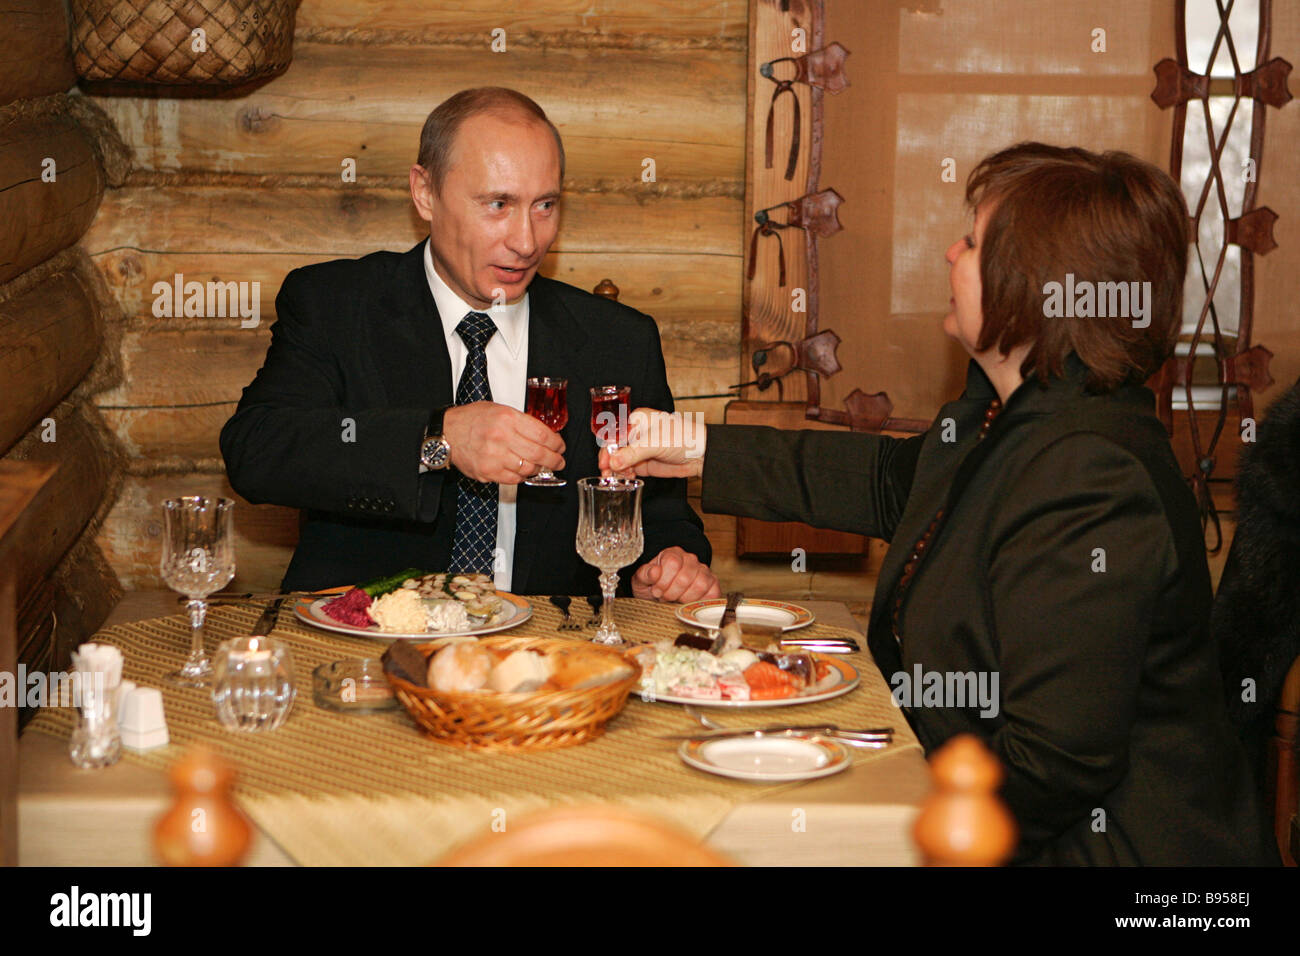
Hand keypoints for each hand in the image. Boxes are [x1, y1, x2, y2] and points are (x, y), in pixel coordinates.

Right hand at [443, 402, 564, 483]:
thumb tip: (544, 434)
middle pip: (539, 454)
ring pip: (528, 469)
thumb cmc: (471, 419)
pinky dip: (523, 477)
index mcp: (507, 419)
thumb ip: (521, 421)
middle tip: (559, 461)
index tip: (560, 446)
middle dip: (554, 460)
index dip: (556, 443)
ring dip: (539, 469)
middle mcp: (502, 437)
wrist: (446, 432)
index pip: (543, 434)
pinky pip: (514, 479)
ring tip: (541, 466)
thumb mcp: (499, 409)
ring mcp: (494, 456)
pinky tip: (524, 471)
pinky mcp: (488, 471)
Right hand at [602, 408, 705, 478]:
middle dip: (609, 460)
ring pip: (619, 460)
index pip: (615, 432)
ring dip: (615, 469)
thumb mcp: (655, 443)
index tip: (604, 460)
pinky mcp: (644, 463)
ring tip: (615, 477)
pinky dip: (624, 474)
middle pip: (614, 447)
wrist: (702, 455)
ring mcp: (639, 449)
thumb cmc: (684, 438)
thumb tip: (613, 462)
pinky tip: (626, 477)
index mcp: (637, 420)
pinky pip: (628, 469)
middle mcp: (636, 434)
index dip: (607, 447)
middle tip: (606, 471)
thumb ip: (633, 453)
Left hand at [631, 547, 720, 602]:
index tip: (656, 590)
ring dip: (684, 598)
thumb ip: (645, 574)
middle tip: (664, 597)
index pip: (672, 563)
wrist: (662, 594)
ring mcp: (703, 571)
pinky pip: (712, 593)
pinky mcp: (712, 584)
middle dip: (671, 593)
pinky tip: (688, 602)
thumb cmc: (652, 585)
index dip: (663, 581)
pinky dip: (699, 601)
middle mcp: (690, 559)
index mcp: (673, 554)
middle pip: (685, 577)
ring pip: (700, 585)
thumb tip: (654, 571)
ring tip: (675, 599)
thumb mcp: (641, 580)